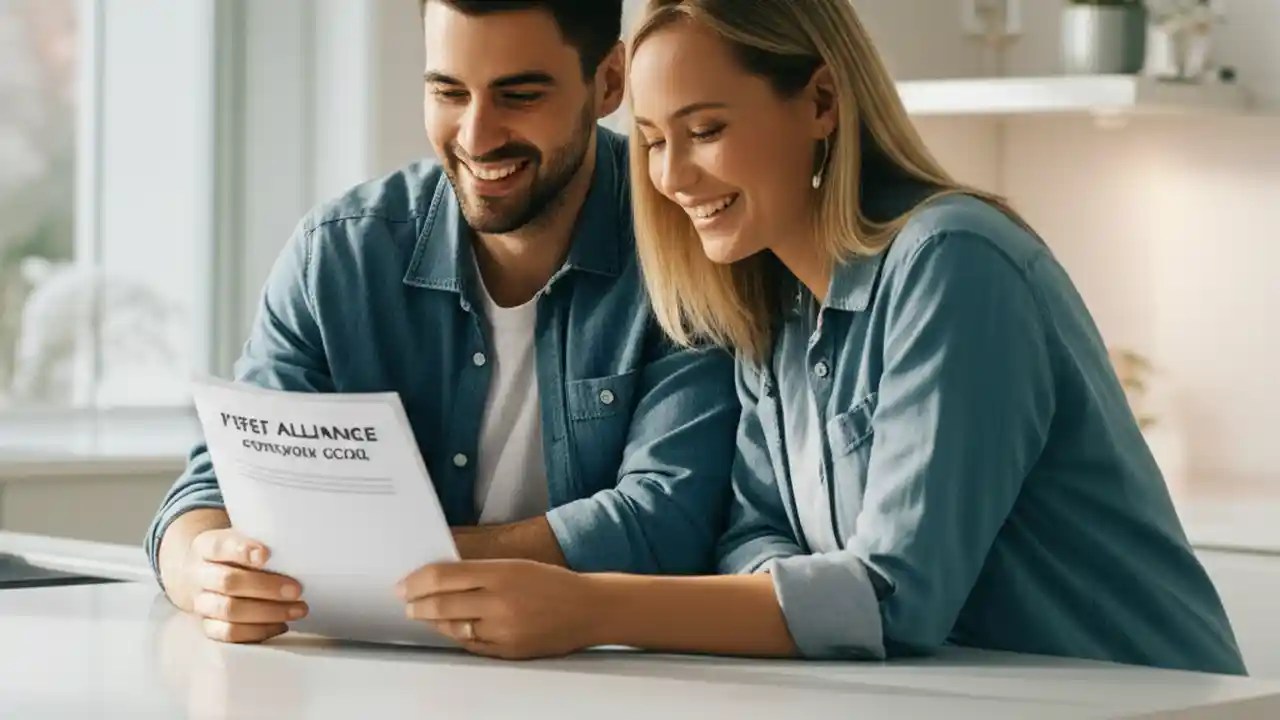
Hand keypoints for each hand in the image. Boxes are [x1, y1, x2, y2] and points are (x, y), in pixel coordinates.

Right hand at [178, 528, 307, 643]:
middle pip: (227, 582)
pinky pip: (229, 634)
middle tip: (297, 590)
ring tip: (298, 610)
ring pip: (229, 610)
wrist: (204, 573)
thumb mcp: (243, 537)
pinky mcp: (207, 626)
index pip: (220, 547)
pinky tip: (281, 625)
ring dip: (268, 612)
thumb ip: (263, 540)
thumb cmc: (235, 554)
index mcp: (206, 546)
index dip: (242, 550)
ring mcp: (201, 602)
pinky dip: (258, 631)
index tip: (266, 554)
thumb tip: (299, 548)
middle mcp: (199, 575)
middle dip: (266, 587)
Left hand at [397, 560, 598, 659]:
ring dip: (434, 621)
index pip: (444, 576)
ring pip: (453, 627)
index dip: (417, 581)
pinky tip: (452, 628)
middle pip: (441, 604)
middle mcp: (499, 601)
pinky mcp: (508, 650)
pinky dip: (457, 636)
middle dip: (417, 604)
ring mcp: (503, 629)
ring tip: (426, 615)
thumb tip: (441, 579)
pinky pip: (471, 645)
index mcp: (501, 573)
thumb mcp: (516, 565)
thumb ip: (479, 572)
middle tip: (407, 602)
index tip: (404, 585)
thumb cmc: (553, 583)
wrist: (589, 610)